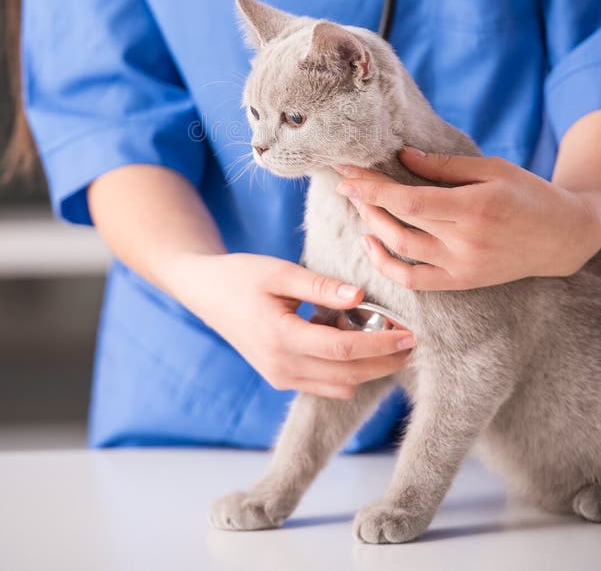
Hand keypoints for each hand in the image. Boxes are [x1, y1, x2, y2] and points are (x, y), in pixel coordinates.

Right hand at [171, 252, 413, 398]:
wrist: (207, 293)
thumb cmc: (242, 275)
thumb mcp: (279, 272)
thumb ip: (320, 286)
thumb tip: (360, 298)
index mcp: (281, 338)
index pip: (343, 349)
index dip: (381, 344)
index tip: (409, 334)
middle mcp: (281, 367)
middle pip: (348, 375)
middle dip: (385, 361)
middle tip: (412, 342)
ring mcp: (280, 378)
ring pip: (339, 386)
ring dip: (369, 368)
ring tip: (391, 342)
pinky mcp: (281, 378)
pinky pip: (325, 385)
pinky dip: (348, 371)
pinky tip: (358, 344)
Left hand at [334, 148, 600, 290]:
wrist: (561, 236)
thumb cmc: (528, 194)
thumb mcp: (491, 168)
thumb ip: (443, 166)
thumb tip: (402, 156)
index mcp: (474, 208)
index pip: (408, 201)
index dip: (372, 189)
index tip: (347, 175)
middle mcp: (466, 242)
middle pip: (399, 224)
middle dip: (366, 201)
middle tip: (347, 183)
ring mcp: (463, 266)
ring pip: (402, 250)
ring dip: (372, 226)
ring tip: (360, 204)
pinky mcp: (462, 282)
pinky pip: (415, 280)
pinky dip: (386, 265)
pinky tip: (370, 242)